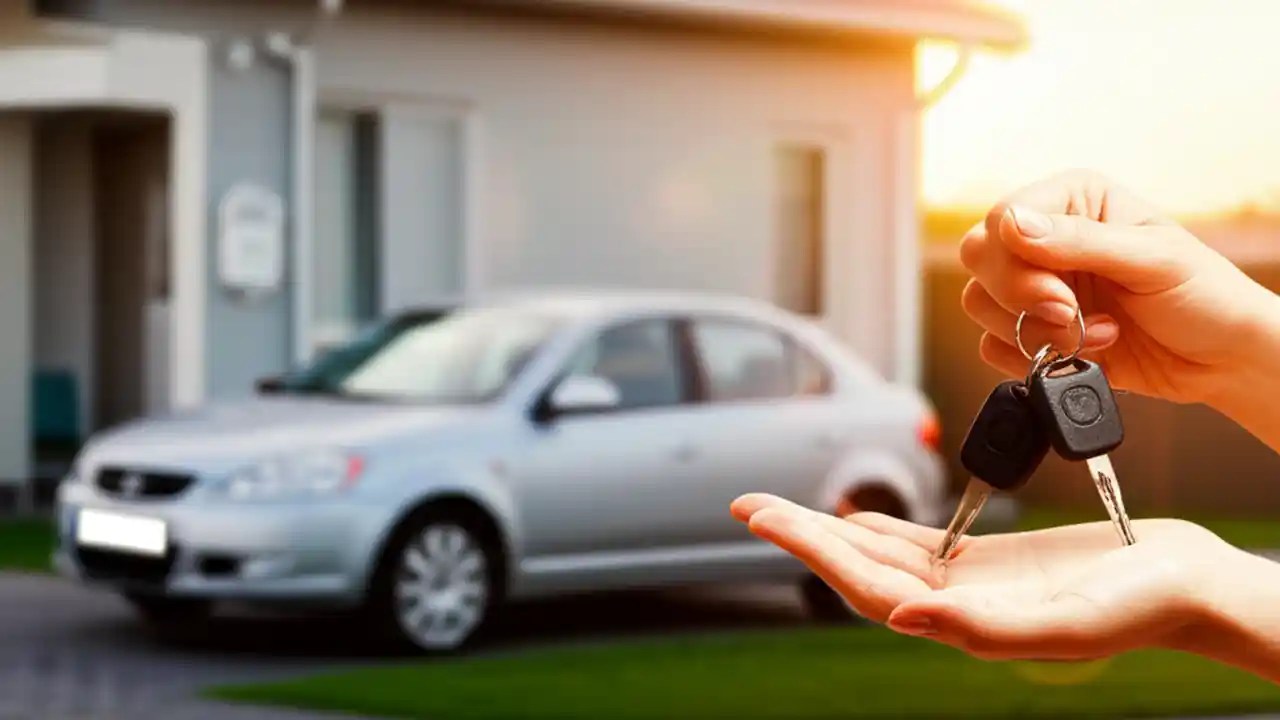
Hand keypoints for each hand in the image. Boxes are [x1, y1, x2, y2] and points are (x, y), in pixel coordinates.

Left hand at [730, 494, 1235, 661]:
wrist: (1188, 583)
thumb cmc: (1142, 607)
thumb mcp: (1067, 621)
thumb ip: (982, 628)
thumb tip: (900, 620)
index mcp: (963, 623)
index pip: (864, 586)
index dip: (811, 551)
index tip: (762, 518)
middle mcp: (955, 605)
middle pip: (858, 566)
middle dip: (801, 534)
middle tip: (748, 504)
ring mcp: (970, 581)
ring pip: (881, 551)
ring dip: (829, 528)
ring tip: (781, 508)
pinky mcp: (990, 558)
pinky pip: (919, 541)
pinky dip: (880, 526)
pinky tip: (854, 517)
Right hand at [960, 170, 1277, 406]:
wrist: (1221, 360)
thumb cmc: (1204, 296)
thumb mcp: (1151, 259)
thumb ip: (1079, 240)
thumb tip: (1012, 225)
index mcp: (1073, 200)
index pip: (1002, 217)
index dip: (1017, 262)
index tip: (1060, 298)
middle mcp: (1046, 238)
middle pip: (979, 258)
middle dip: (1021, 299)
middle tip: (1071, 317)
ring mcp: (1036, 286)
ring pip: (980, 304)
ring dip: (1034, 332)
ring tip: (1094, 336)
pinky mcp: (1032, 330)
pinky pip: (992, 346)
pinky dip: (1031, 358)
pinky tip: (1083, 353)